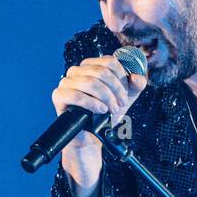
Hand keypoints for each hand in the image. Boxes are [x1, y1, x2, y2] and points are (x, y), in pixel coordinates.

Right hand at [52, 54, 148, 196]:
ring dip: (105, 98)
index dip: (121, 78)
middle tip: (119, 105)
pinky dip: (92, 103)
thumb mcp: (126, 97)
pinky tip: (100, 110)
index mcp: (92, 66)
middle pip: (101, 71)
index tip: (125, 95)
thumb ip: (136, 85)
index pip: (110, 61)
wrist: (94, 135)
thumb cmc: (107, 113)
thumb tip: (137, 78)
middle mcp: (77, 71)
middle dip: (115, 90)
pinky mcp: (59, 96)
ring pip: (89, 82)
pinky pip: (75, 95)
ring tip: (111, 109)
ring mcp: (66, 82)